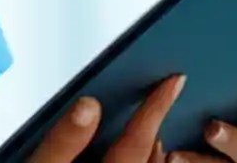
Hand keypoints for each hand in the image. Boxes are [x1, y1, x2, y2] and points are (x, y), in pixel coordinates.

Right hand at [26, 73, 186, 162]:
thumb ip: (62, 141)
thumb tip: (88, 105)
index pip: (137, 140)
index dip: (155, 107)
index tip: (173, 81)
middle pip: (152, 158)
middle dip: (157, 129)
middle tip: (166, 98)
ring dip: (154, 152)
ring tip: (156, 131)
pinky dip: (146, 162)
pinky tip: (141, 157)